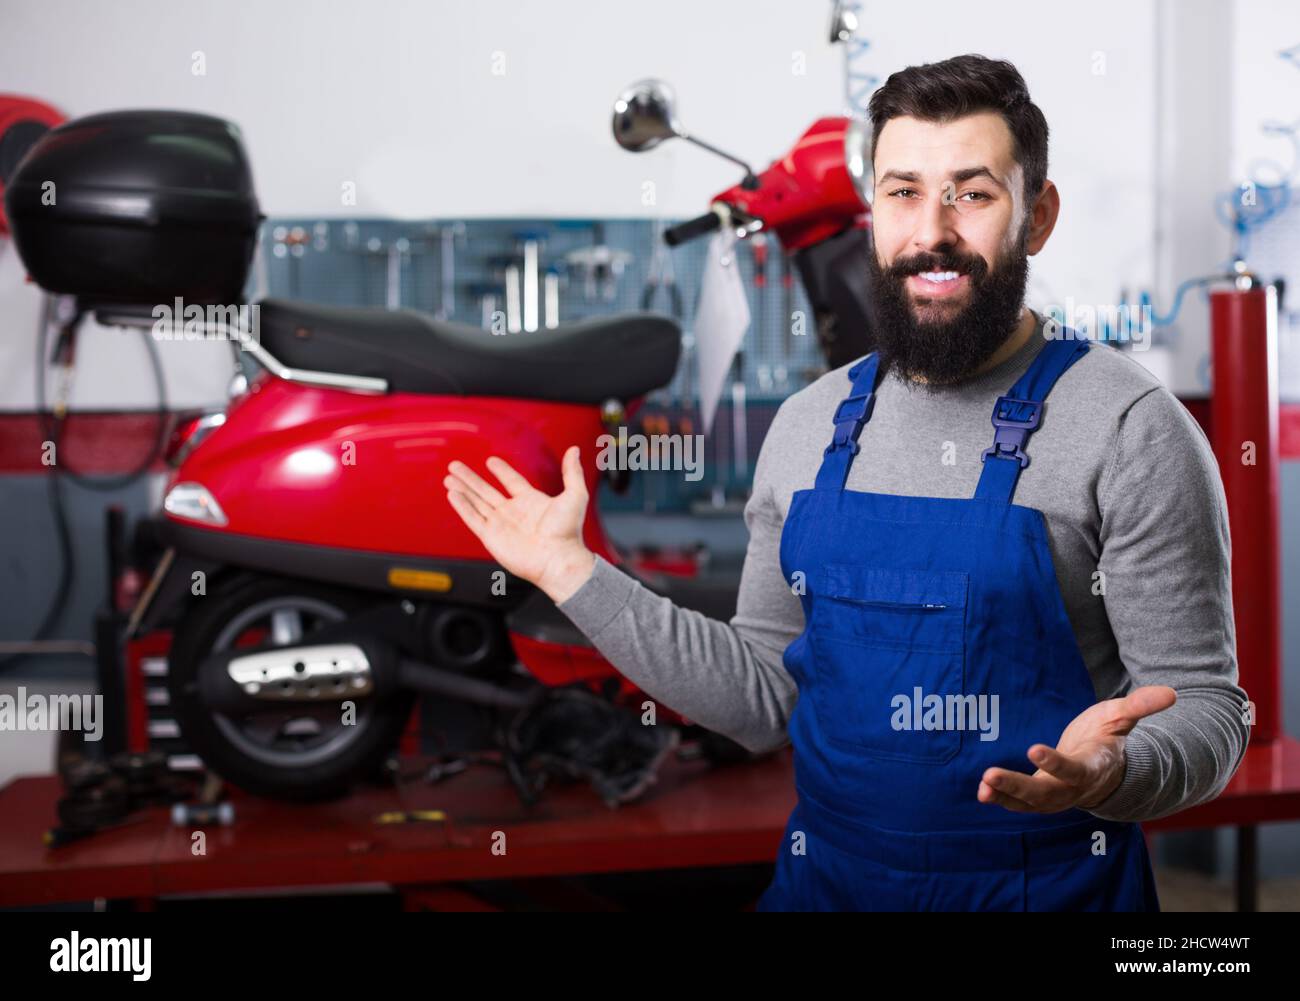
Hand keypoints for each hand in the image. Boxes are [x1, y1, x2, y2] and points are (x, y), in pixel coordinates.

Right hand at [444, 445, 595, 602]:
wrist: (558, 559)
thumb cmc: (568, 532)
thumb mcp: (575, 495)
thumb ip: (572, 472)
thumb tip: (574, 450)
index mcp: (531, 501)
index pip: (512, 481)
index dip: (502, 471)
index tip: (491, 461)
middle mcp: (513, 512)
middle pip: (486, 490)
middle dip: (470, 478)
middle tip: (455, 465)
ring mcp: (501, 524)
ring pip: (476, 502)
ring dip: (462, 489)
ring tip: (449, 477)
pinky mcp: (491, 537)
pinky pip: (473, 518)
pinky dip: (462, 506)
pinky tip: (452, 494)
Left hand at [977, 685, 1176, 813]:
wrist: (1105, 766)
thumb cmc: (1110, 738)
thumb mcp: (1122, 718)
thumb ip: (1140, 706)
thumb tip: (1170, 693)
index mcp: (1092, 767)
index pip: (1073, 769)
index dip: (1054, 762)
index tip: (1033, 749)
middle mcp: (1073, 787)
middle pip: (1046, 794)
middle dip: (1019, 786)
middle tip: (990, 775)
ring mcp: (1056, 795)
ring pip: (1030, 803)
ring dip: (1005, 796)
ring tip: (983, 787)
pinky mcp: (1040, 795)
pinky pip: (1020, 804)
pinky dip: (1002, 799)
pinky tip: (981, 792)